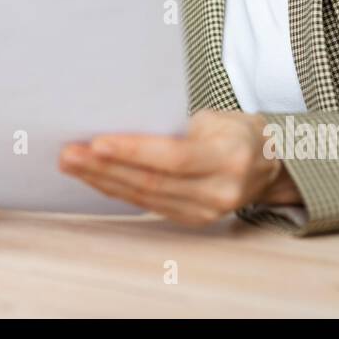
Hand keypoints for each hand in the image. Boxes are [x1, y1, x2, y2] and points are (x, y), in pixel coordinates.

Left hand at [58, 110, 300, 225]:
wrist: (269, 164)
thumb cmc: (238, 131)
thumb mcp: (216, 118)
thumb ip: (174, 127)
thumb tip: (121, 121)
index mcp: (228, 159)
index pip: (172, 158)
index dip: (132, 151)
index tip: (96, 142)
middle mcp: (218, 192)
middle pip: (151, 182)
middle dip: (104, 168)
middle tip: (69, 154)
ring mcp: (205, 212)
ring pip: (144, 197)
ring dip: (102, 181)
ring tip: (71, 164)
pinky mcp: (191, 220)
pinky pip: (147, 205)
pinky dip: (117, 190)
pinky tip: (93, 178)